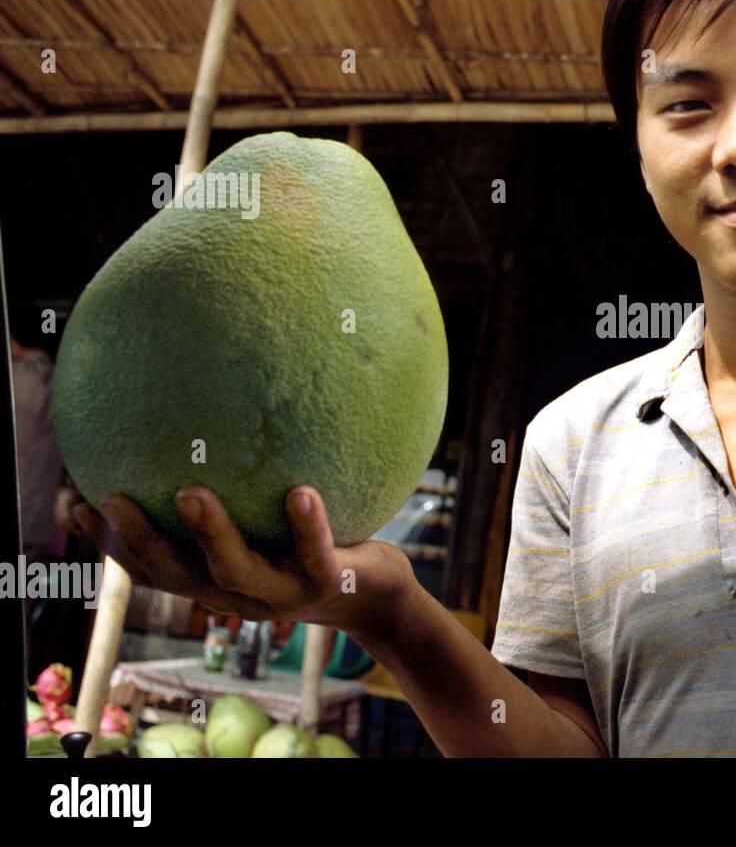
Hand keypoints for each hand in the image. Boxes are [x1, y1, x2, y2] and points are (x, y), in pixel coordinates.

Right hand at [62, 484, 415, 633]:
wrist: (377, 595)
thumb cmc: (317, 547)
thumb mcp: (270, 522)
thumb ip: (238, 491)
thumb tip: (203, 428)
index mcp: (215, 579)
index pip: (151, 565)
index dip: (108, 541)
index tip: (70, 502)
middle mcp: (239, 594)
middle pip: (177, 574)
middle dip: (141, 540)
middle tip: (110, 496)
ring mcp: (283, 594)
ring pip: (236, 571)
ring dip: (212, 533)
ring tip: (191, 491)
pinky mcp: (328, 584)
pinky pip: (315, 554)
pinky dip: (306, 525)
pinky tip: (300, 490)